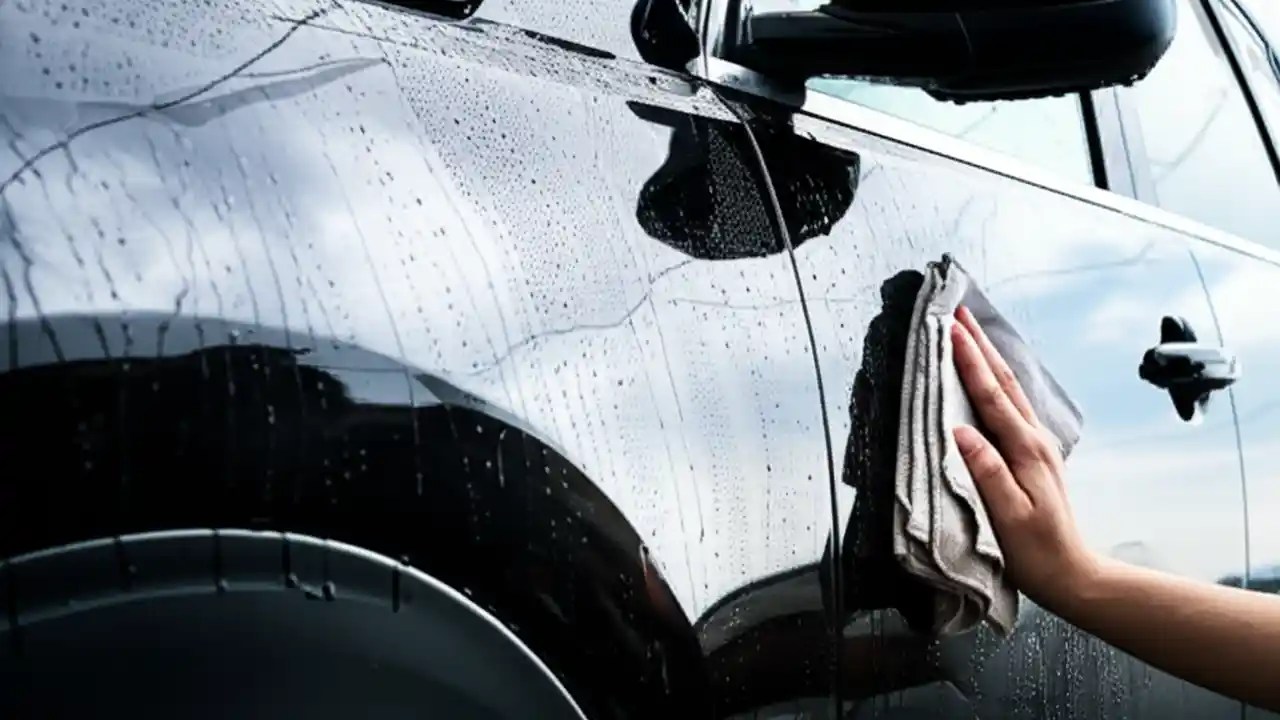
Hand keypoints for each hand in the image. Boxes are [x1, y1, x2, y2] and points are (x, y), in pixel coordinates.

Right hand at [950, 306, 1098, 609]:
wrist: (1072, 574)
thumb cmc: (1035, 552)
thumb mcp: (1009, 516)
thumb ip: (987, 471)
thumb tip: (961, 430)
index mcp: (1025, 450)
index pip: (991, 396)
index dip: (969, 361)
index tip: (951, 329)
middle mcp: (1034, 439)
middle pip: (1004, 381)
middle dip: (980, 344)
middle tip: (959, 312)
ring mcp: (1036, 445)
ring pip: (1010, 389)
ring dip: (989, 357)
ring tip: (970, 332)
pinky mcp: (1033, 454)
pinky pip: (1011, 405)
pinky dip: (996, 381)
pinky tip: (989, 376)